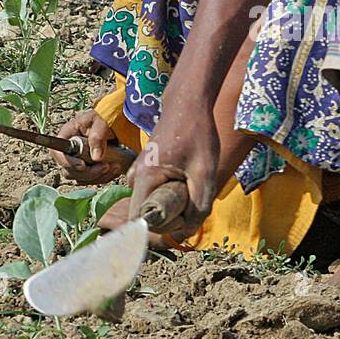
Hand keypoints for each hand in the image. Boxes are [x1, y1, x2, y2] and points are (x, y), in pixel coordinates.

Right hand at [52, 110, 123, 184]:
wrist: (113, 124)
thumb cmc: (104, 118)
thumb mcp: (101, 122)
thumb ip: (98, 137)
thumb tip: (96, 158)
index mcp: (66, 136)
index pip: (57, 152)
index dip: (67, 162)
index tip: (83, 165)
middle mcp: (69, 151)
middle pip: (68, 170)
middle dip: (88, 173)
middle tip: (105, 166)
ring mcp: (77, 161)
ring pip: (80, 178)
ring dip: (98, 177)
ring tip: (115, 167)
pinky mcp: (87, 168)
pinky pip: (91, 179)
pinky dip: (103, 178)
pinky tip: (115, 170)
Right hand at [125, 113, 219, 241]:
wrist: (188, 105)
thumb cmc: (197, 134)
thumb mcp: (204, 173)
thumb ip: (197, 206)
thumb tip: (186, 234)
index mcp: (144, 179)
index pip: (139, 221)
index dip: (159, 232)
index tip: (180, 228)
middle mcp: (135, 178)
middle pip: (147, 215)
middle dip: (170, 221)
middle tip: (194, 209)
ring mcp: (138, 174)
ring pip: (152, 205)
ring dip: (173, 209)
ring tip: (192, 192)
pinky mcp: (146, 172)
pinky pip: (155, 195)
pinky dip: (172, 198)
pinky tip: (188, 184)